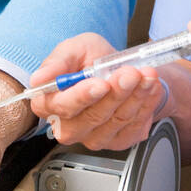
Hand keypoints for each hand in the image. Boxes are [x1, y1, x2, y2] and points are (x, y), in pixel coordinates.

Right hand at [29, 32, 163, 149]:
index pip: (61, 107)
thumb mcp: (73, 49)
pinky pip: (134, 126)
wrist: (119, 69)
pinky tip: (150, 88)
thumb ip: (57, 62)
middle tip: (130, 74)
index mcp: (49, 104)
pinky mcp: (117, 141)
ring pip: (115, 120)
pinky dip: (146, 104)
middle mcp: (69, 126)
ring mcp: (93, 137)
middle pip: (91, 117)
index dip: (81, 96)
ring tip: (145, 75)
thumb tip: (40, 78)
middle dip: (115, 93)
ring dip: (135, 95)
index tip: (100, 83)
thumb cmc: (91, 60)